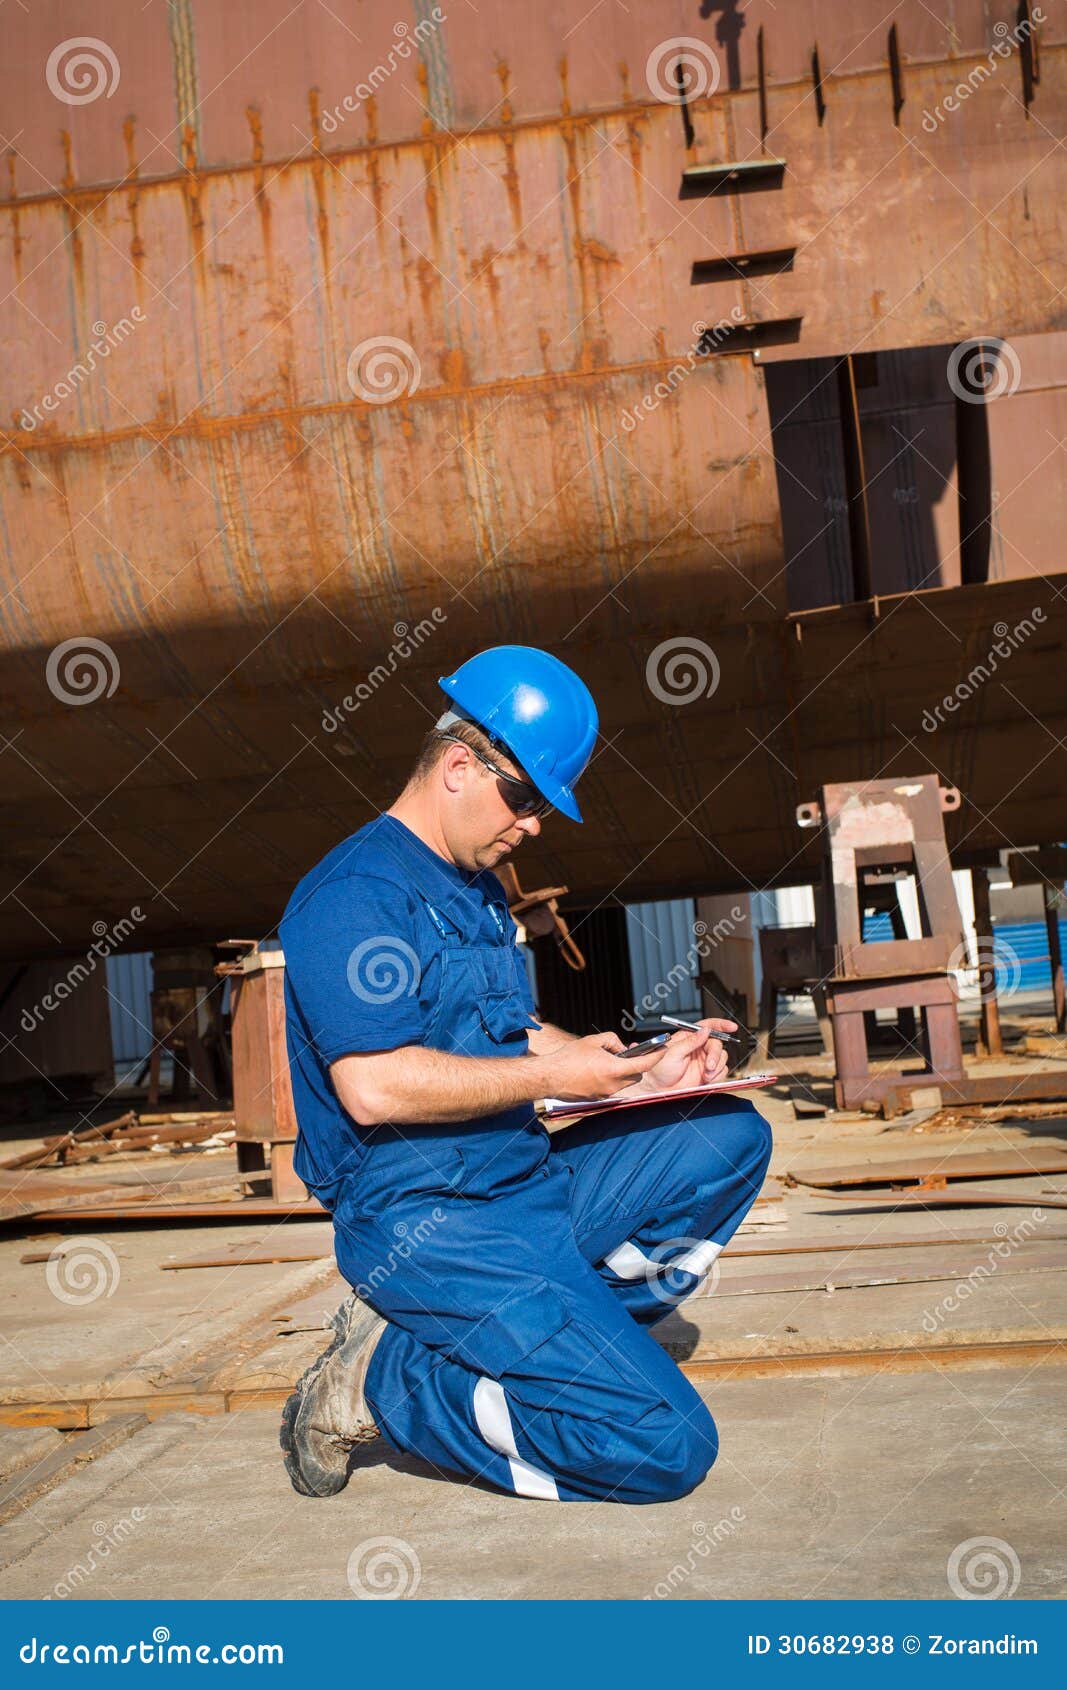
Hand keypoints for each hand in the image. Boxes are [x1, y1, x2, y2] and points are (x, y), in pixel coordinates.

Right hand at [546, 1032, 667, 1100]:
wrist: (549, 1077)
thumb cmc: (569, 1058)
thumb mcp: (593, 1040)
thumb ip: (613, 1040)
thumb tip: (621, 1047)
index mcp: (614, 1070)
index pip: (644, 1064)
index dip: (656, 1056)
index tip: (662, 1049)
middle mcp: (613, 1085)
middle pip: (636, 1075)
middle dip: (638, 1063)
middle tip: (631, 1051)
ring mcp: (606, 1094)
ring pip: (625, 1082)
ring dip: (624, 1071)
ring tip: (611, 1059)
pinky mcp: (598, 1098)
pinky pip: (612, 1087)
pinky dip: (612, 1078)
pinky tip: (600, 1069)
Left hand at [636, 1019, 736, 1091]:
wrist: (659, 1090)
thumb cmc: (659, 1070)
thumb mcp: (673, 1053)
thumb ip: (690, 1042)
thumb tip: (705, 1031)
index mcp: (688, 1037)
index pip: (708, 1026)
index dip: (721, 1024)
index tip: (731, 1026)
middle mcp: (698, 1047)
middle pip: (717, 1043)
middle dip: (715, 1054)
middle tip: (709, 1066)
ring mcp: (704, 1060)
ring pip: (722, 1057)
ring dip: (716, 1067)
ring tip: (705, 1075)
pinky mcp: (708, 1073)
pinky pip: (722, 1071)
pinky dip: (717, 1076)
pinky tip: (707, 1079)